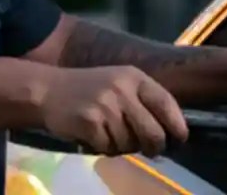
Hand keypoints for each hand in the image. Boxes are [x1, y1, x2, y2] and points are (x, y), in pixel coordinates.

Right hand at [38, 66, 188, 157]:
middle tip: (149, 150)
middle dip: (154, 147)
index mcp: (134, 77)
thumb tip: (171, 134)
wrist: (47, 90)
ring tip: (109, 133)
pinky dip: (103, 148)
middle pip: (154, 133)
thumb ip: (144, 101)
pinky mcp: (89, 122)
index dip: (177, 127)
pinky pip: (109, 148)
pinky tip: (94, 135)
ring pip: (130, 144)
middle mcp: (122, 89)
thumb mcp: (119, 83)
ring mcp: (105, 105)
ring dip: (122, 146)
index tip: (179, 140)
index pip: (167, 104)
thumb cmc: (89, 89)